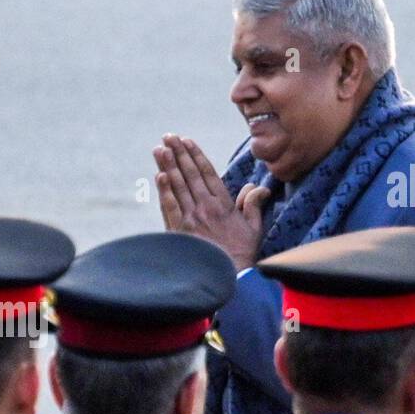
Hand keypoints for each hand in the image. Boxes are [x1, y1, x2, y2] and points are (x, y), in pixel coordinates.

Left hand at [154, 135, 268, 270]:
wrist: (230, 277)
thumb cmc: (242, 254)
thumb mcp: (254, 228)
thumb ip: (253, 205)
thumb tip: (255, 188)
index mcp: (224, 204)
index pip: (207, 173)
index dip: (196, 155)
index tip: (187, 141)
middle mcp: (206, 207)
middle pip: (189, 174)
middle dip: (178, 153)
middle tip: (168, 136)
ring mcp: (192, 218)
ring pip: (178, 186)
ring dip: (168, 165)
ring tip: (159, 148)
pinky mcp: (180, 231)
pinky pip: (170, 207)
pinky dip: (164, 191)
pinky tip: (159, 176)